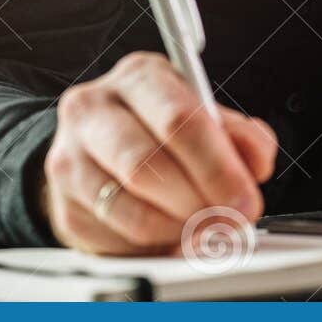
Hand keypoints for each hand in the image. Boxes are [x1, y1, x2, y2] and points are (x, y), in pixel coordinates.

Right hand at [37, 51, 277, 254]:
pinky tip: (173, 234)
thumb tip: (256, 167)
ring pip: (128, 206)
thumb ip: (241, 136)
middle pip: (147, 164)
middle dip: (199, 201)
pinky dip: (154, 244)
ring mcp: (69, 158)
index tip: (245, 196)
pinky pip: (115, 237)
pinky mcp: (65, 206)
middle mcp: (94, 109)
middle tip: (229, 220)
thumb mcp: (208, 116)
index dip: (217, 165)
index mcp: (139, 77)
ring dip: (178, 227)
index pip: (179, 119)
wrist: (103, 151)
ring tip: (205, 227)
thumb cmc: (164, 129)